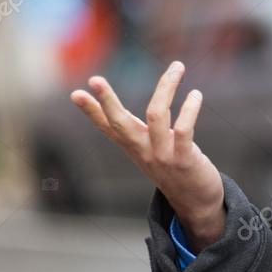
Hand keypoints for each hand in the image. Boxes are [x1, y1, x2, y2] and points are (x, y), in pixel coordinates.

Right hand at [69, 60, 225, 249]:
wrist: (197, 203)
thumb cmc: (177, 170)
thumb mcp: (154, 150)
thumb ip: (146, 132)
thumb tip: (146, 107)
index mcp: (135, 147)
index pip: (108, 127)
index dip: (92, 111)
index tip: (75, 93)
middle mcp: (144, 151)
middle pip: (120, 122)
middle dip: (107, 101)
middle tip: (96, 79)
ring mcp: (163, 156)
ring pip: (156, 115)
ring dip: (166, 88)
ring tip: (177, 67)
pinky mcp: (184, 160)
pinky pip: (184, 129)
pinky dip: (190, 109)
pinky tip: (195, 94)